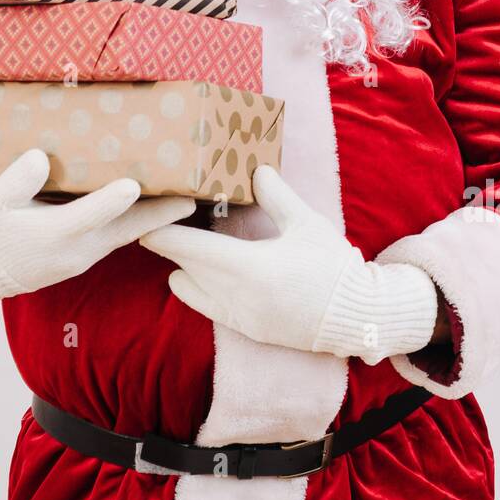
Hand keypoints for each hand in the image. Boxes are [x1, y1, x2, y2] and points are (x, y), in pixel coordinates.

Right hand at [0, 148, 196, 303]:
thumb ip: (14, 183)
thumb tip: (39, 158)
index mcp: (51, 234)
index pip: (85, 216)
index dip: (108, 202)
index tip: (131, 186)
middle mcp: (76, 249)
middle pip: (125, 229)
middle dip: (160, 214)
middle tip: (192, 196)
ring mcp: (87, 255)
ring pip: (129, 233)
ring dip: (158, 216)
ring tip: (188, 193)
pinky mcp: (89, 254)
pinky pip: (122, 236)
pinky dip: (144, 221)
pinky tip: (161, 202)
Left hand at [140, 164, 437, 361]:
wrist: (357, 317)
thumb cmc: (334, 266)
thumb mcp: (306, 223)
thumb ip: (276, 195)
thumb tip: (257, 168)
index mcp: (248, 267)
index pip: (188, 249)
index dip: (161, 234)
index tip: (142, 219)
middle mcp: (237, 297)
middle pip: (184, 268)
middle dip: (168, 246)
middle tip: (152, 222)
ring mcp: (241, 318)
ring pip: (192, 290)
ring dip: (182, 267)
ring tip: (175, 243)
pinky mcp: (248, 330)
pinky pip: (208, 308)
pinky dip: (196, 289)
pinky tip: (192, 274)